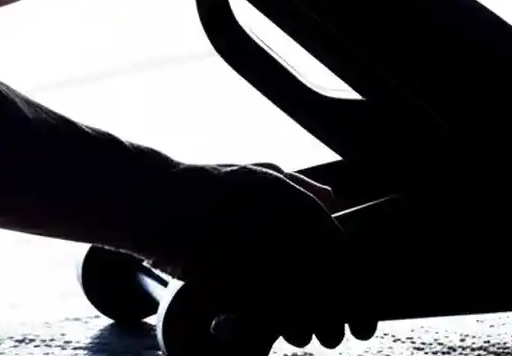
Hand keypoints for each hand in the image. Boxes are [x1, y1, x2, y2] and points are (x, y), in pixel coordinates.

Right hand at [149, 163, 374, 348]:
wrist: (151, 197)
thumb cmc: (205, 189)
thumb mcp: (255, 174)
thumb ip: (297, 187)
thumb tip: (332, 198)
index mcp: (291, 199)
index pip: (338, 251)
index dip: (354, 288)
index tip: (360, 314)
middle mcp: (278, 220)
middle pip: (323, 279)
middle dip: (335, 312)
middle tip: (337, 334)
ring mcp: (252, 245)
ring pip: (296, 297)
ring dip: (308, 322)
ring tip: (309, 337)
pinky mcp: (225, 270)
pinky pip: (260, 305)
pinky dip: (275, 323)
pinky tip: (277, 332)